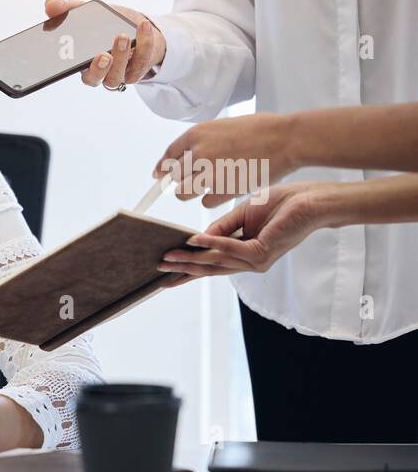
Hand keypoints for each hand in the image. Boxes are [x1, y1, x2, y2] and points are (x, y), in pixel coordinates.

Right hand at [44, 0, 165, 89]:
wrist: (141, 28)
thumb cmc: (113, 25)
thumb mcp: (92, 13)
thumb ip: (70, 9)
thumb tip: (49, 4)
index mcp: (85, 62)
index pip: (73, 70)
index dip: (72, 69)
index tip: (73, 59)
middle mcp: (101, 72)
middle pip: (96, 79)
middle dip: (100, 69)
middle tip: (103, 55)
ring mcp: (121, 73)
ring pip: (118, 75)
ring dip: (121, 56)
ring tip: (122, 36)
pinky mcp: (140, 68)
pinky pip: (143, 61)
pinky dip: (144, 43)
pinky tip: (142, 27)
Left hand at [153, 112, 297, 206]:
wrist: (286, 138)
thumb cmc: (261, 130)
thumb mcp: (224, 126)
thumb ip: (203, 141)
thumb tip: (186, 156)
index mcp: (196, 134)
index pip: (168, 155)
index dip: (163, 167)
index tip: (160, 175)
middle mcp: (197, 154)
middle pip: (173, 177)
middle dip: (180, 181)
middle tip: (192, 182)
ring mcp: (208, 173)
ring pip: (183, 193)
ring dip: (192, 192)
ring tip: (210, 186)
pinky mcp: (222, 190)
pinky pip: (205, 203)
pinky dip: (212, 200)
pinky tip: (226, 190)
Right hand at [157, 180, 336, 281]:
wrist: (312, 200)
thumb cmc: (283, 203)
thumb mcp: (243, 214)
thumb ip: (221, 228)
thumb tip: (197, 238)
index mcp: (245, 253)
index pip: (212, 264)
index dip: (189, 267)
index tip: (168, 272)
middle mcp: (250, 262)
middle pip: (210, 268)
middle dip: (183, 269)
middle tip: (159, 271)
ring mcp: (256, 261)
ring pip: (216, 262)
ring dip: (189, 260)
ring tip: (167, 258)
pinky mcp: (262, 252)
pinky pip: (230, 248)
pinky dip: (211, 244)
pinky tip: (194, 241)